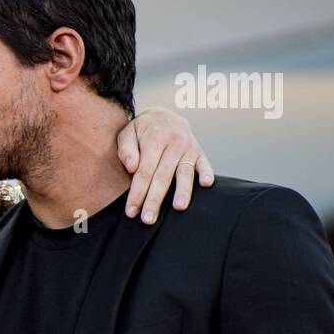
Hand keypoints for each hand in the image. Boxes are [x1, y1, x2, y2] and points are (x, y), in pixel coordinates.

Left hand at [118, 108, 214, 223]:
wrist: (164, 114)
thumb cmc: (141, 130)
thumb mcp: (127, 133)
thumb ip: (126, 149)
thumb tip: (131, 167)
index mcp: (154, 139)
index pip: (144, 171)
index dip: (137, 192)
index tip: (131, 211)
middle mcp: (173, 143)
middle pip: (163, 176)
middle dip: (155, 199)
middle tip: (148, 219)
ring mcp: (188, 148)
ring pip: (184, 172)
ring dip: (183, 191)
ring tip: (179, 207)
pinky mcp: (199, 152)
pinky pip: (205, 163)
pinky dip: (207, 173)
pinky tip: (206, 184)